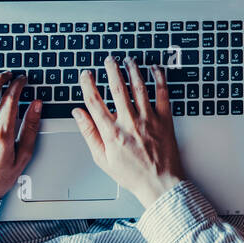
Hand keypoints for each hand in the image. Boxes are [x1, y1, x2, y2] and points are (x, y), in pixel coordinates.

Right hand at [73, 57, 184, 206]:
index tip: (85, 74)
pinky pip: (162, 94)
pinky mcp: (165, 120)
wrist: (159, 183)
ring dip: (133, 70)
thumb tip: (78, 114)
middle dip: (112, 70)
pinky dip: (159, 79)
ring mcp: (148, 119)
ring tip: (128, 59)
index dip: (88, 85)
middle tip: (109, 59)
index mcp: (112, 133)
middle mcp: (130, 122)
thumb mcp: (102, 159)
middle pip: (118, 89)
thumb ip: (89, 134)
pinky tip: (154, 69)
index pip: (95, 102)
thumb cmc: (131, 174)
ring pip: (139, 87)